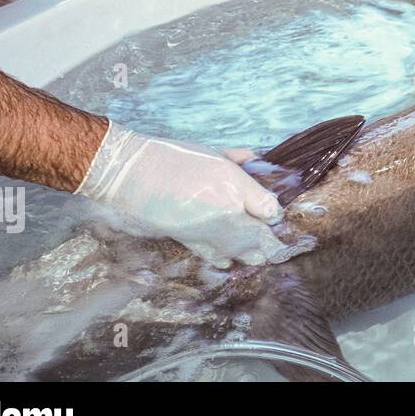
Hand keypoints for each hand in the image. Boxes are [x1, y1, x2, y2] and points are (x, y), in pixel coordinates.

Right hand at [75, 123, 287, 268]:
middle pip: (257, 234)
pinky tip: (231, 263)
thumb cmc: (174, 158)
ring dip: (251, 255)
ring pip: (237, 249)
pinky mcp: (188, 239)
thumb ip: (239, 159)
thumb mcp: (213, 152)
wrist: (135, 173)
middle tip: (279, 250)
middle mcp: (225, 209)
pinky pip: (212, 254)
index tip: (276, 217)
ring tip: (261, 259)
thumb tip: (257, 160)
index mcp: (234, 184)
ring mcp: (206, 228)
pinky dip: (224, 260)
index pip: (268, 208)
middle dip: (270, 243)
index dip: (275, 216)